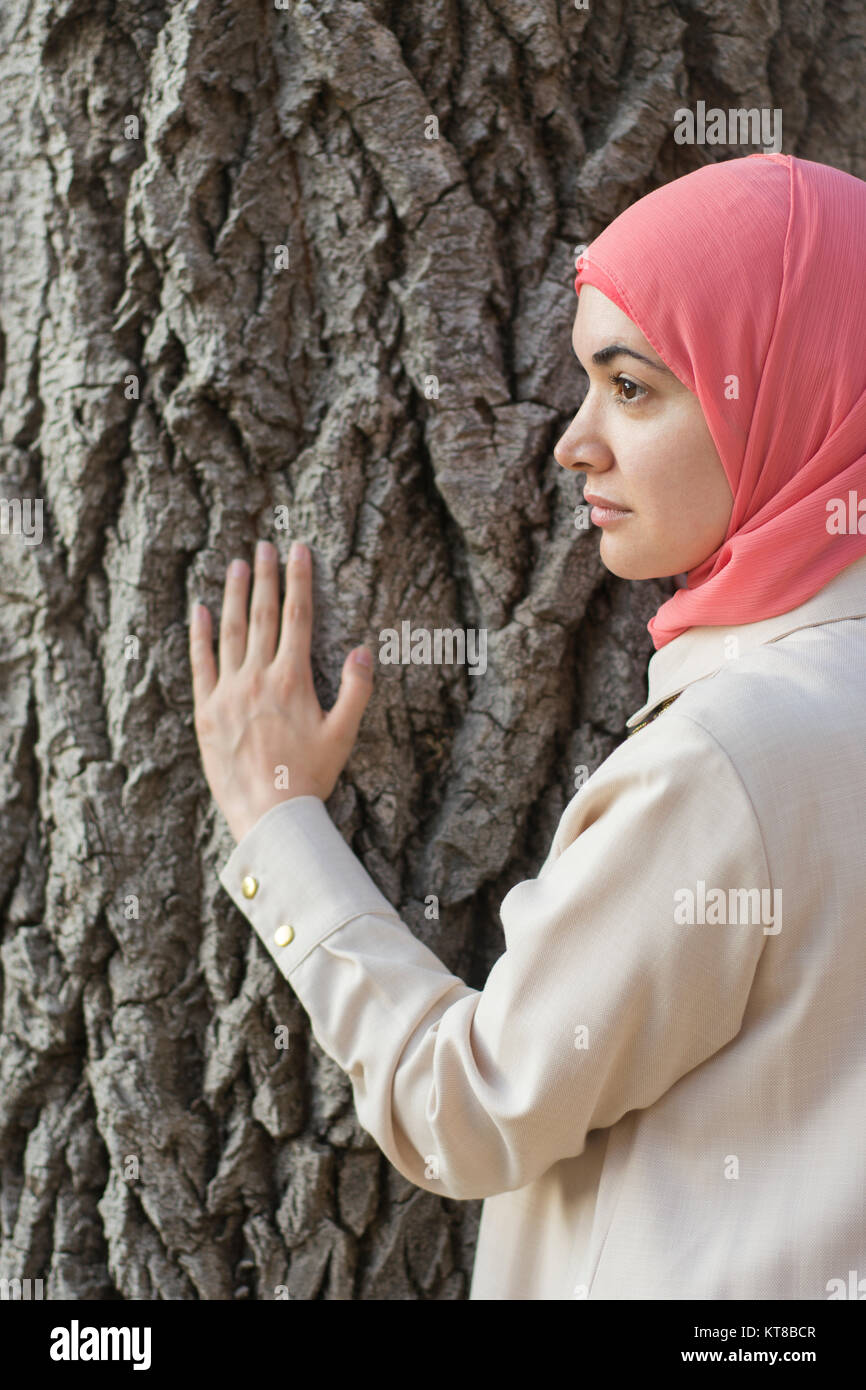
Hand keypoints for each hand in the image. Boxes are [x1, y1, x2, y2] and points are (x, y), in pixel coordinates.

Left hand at [189, 539, 373, 842]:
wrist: (268, 814)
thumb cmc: (310, 778)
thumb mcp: (344, 735)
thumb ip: (356, 690)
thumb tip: (363, 650)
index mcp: (293, 679)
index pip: (296, 617)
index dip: (298, 580)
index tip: (298, 550)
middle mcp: (258, 678)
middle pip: (262, 615)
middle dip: (265, 577)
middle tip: (264, 545)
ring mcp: (229, 692)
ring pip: (231, 632)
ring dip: (235, 595)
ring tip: (237, 565)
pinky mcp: (207, 711)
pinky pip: (201, 664)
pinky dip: (200, 635)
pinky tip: (200, 609)